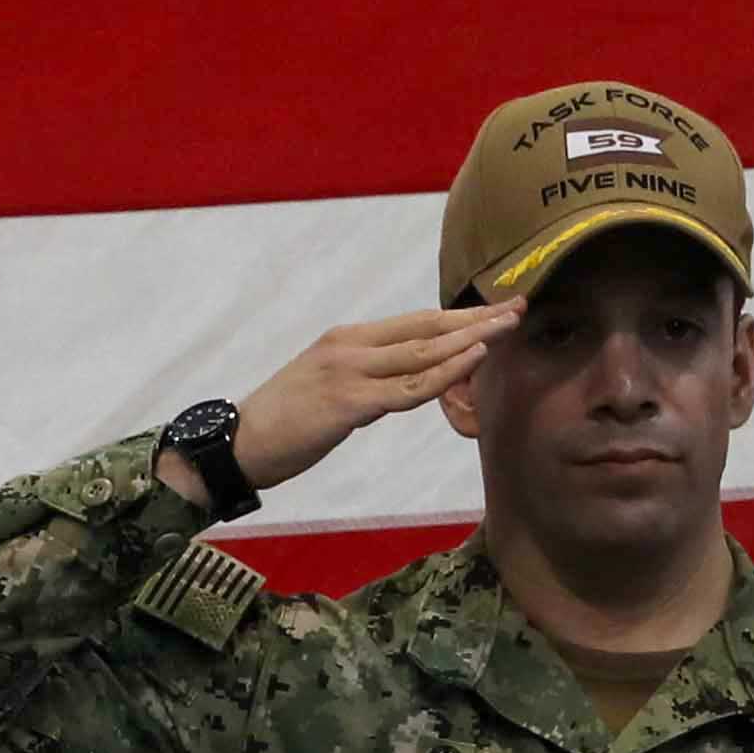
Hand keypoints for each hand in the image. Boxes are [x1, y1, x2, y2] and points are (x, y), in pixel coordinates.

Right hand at [174, 300, 524, 507]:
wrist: (236, 445)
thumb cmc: (280, 425)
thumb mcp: (327, 392)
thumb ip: (366, 385)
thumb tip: (399, 390)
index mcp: (347, 340)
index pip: (414, 322)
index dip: (458, 316)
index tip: (495, 310)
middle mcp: (351, 347)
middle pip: (426, 328)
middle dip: (475, 318)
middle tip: (518, 307)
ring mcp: (349, 372)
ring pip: (423, 352)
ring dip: (470, 339)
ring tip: (507, 328)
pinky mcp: (347, 402)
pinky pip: (407, 389)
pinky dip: (444, 373)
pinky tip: (472, 360)